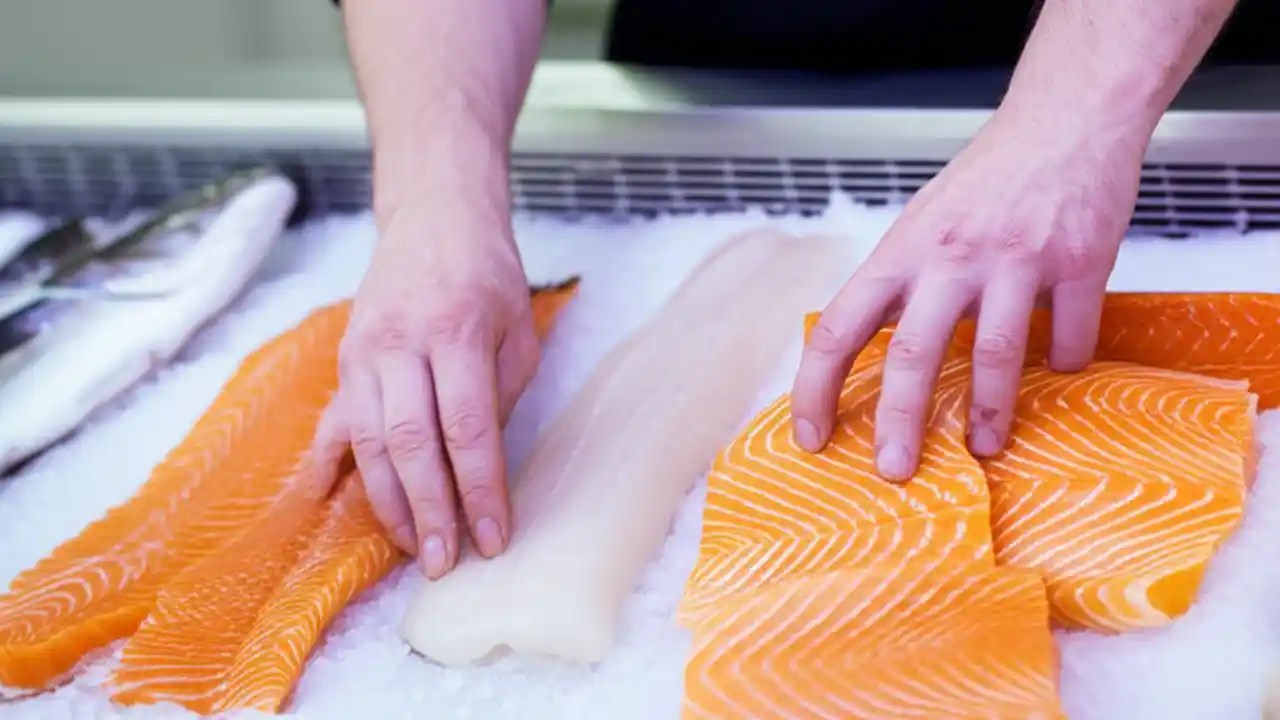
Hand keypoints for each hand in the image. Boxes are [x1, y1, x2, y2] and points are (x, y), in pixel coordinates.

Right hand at [314, 187, 537, 578]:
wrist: (434, 219)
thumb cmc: (488, 278)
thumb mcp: (518, 330)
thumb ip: (499, 397)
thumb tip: (479, 469)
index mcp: (456, 332)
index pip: (467, 428)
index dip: (479, 490)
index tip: (492, 539)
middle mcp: (401, 343)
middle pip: (410, 444)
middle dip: (429, 511)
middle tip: (443, 562)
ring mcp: (363, 351)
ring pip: (368, 442)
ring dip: (388, 503)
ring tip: (411, 546)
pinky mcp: (344, 359)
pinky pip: (335, 423)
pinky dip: (332, 467)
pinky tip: (330, 504)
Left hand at [790, 108, 1146, 479]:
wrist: (1066, 117)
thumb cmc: (987, 177)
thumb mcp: (920, 223)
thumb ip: (898, 283)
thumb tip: (864, 349)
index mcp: (901, 251)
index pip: (838, 327)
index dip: (816, 387)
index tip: (811, 435)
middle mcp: (952, 258)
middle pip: (912, 353)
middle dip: (899, 421)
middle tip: (894, 470)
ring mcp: (1018, 260)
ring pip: (997, 355)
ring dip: (990, 412)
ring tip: (983, 448)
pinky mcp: (1080, 261)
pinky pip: (1072, 333)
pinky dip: (1066, 362)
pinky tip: (1059, 372)